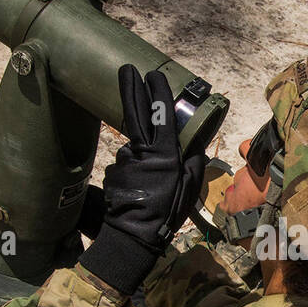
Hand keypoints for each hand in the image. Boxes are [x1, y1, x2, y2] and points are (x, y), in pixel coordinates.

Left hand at [79, 66, 205, 293]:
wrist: (133, 237)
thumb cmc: (166, 215)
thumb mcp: (189, 190)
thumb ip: (193, 164)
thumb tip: (194, 147)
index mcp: (164, 154)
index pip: (159, 115)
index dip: (156, 93)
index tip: (152, 75)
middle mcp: (141, 152)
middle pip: (134, 113)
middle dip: (130, 88)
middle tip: (127, 69)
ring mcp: (124, 161)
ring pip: (133, 147)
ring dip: (139, 153)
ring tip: (149, 179)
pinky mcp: (113, 171)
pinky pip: (126, 164)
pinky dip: (132, 170)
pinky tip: (138, 188)